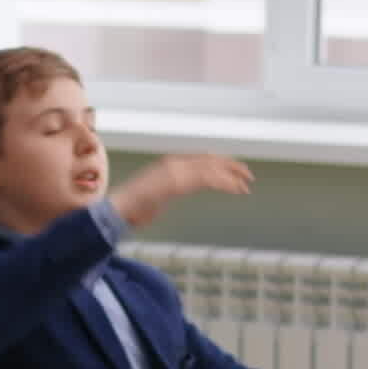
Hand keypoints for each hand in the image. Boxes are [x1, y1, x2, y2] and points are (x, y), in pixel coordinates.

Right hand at [112, 152, 253, 230]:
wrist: (119, 209)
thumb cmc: (133, 206)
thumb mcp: (156, 194)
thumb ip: (169, 189)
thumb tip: (174, 189)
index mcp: (170, 163)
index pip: (201, 159)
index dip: (220, 163)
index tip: (235, 170)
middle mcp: (174, 163)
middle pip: (210, 160)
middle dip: (231, 166)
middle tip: (248, 175)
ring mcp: (176, 171)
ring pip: (212, 169)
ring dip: (232, 177)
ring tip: (246, 185)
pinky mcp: (178, 183)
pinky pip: (207, 180)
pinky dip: (225, 184)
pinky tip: (236, 190)